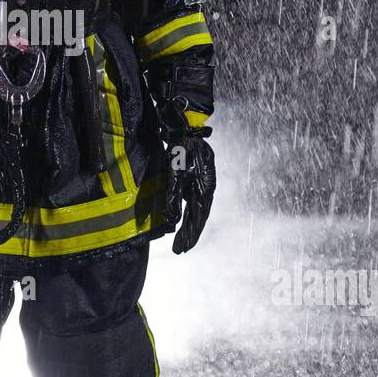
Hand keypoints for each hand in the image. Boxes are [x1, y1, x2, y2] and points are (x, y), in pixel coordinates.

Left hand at [163, 110, 215, 254]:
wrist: (186, 126)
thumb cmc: (182, 149)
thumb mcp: (175, 174)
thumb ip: (173, 199)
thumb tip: (171, 222)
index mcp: (204, 190)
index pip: (198, 219)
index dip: (189, 235)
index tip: (181, 250)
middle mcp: (206, 189)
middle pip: (199, 216)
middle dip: (189, 234)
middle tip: (180, 249)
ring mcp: (203, 182)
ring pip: (197, 209)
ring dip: (189, 224)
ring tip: (181, 238)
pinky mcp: (197, 176)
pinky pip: (193, 198)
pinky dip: (188, 210)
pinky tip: (182, 214)